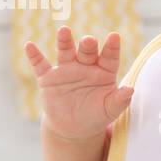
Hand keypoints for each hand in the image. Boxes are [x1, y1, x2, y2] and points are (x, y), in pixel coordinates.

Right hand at [24, 26, 133, 140]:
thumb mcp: (109, 110)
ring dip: (65, 41)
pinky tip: (29, 46)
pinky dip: (34, 56)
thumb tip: (131, 90)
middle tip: (88, 40)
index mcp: (103, 71)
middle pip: (87, 51)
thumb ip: (120, 100)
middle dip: (87, 45)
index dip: (112, 47)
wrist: (73, 129)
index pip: (109, 57)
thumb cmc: (96, 116)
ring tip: (64, 31)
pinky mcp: (48, 78)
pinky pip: (40, 65)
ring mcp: (66, 70)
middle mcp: (85, 66)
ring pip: (65, 51)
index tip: (114, 37)